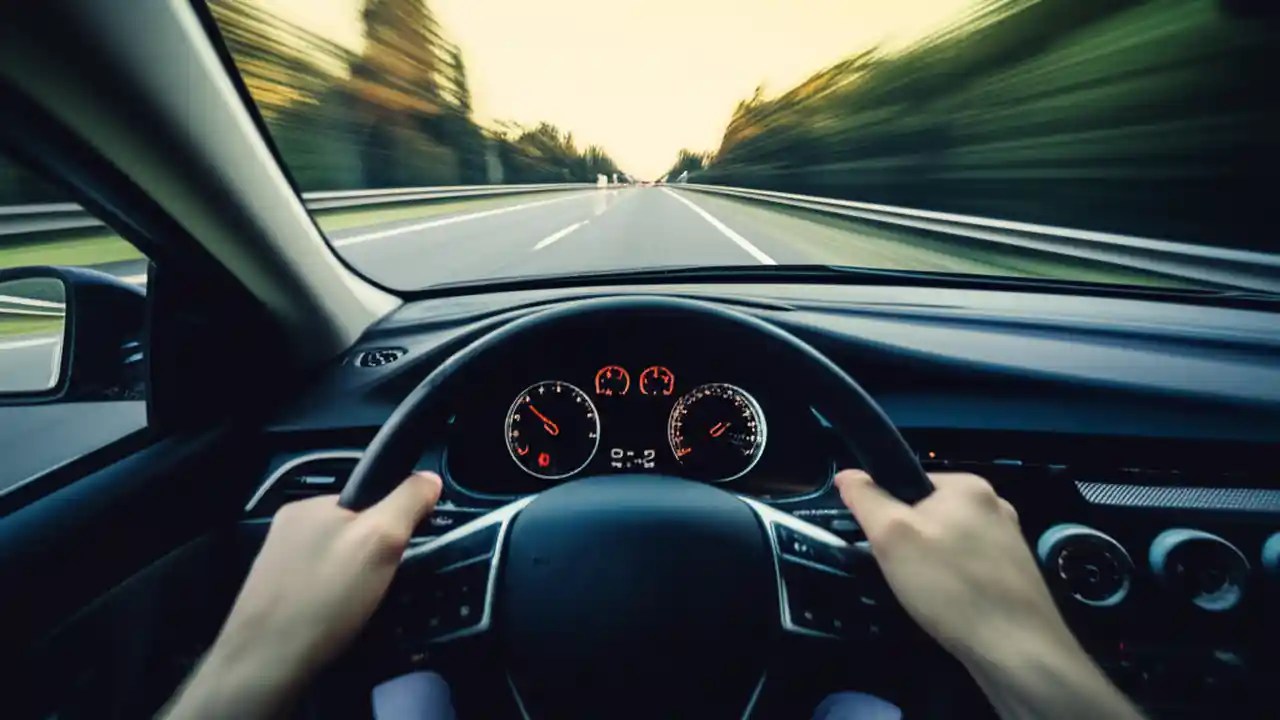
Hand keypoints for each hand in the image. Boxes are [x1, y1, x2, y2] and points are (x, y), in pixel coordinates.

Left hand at [162, 472, 441, 719]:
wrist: (265, 662)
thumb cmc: (325, 597)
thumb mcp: (380, 540)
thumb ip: (407, 502)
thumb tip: (429, 477)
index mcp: (308, 505)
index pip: (367, 498)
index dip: (390, 522)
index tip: (398, 551)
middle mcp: (288, 528)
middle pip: (351, 531)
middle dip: (371, 555)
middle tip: (380, 582)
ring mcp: (277, 562)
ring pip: (334, 561)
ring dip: (353, 580)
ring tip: (358, 605)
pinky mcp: (273, 595)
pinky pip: (318, 586)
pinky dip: (333, 600)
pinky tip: (337, 618)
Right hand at [835, 470, 1069, 662]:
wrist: (1018, 651)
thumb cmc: (950, 586)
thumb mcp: (892, 537)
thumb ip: (866, 499)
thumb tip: (846, 474)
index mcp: (968, 485)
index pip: (909, 483)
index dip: (887, 513)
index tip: (884, 545)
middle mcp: (995, 504)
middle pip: (929, 515)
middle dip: (911, 543)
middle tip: (904, 574)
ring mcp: (1009, 541)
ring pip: (949, 544)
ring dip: (932, 565)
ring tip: (929, 595)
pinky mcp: (1015, 574)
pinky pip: (970, 567)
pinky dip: (955, 583)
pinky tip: (952, 605)